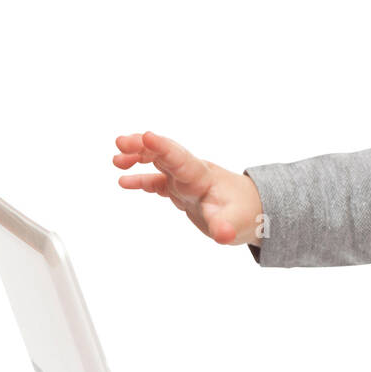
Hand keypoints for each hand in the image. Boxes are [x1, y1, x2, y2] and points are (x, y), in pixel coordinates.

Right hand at [113, 131, 264, 245]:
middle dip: (142, 146)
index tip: (146, 136)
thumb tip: (223, 235)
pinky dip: (141, 179)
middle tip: (120, 143)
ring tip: (117, 160)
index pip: (180, 159)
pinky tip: (123, 181)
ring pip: (158, 163)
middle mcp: (190, 174)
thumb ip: (225, 227)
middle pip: (164, 154)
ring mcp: (184, 180)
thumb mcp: (236, 222)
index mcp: (202, 177)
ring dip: (138, 158)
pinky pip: (157, 181)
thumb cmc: (245, 213)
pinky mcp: (181, 190)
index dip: (163, 147)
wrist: (253, 210)